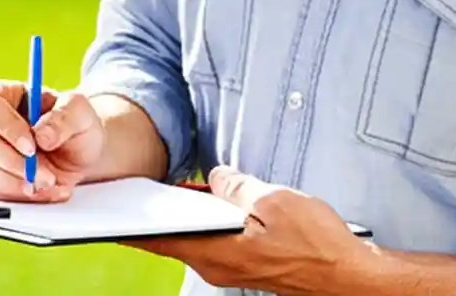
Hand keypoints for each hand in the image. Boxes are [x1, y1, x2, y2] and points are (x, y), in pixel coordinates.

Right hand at [0, 79, 104, 202]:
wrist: (80, 156)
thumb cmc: (75, 125)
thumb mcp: (80, 111)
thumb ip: (64, 116)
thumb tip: (42, 135)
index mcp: (1, 93)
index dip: (6, 127)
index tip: (32, 146)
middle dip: (13, 161)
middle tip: (45, 173)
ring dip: (13, 181)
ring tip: (47, 182)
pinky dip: (16, 194)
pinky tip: (40, 190)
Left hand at [121, 166, 379, 294]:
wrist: (351, 277)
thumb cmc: (316, 243)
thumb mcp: (273, 201)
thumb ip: (236, 186)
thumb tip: (216, 178)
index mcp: (215, 252)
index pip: (157, 239)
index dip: (128, 226)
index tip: (104, 214)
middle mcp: (217, 265)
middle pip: (172, 238)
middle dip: (152, 214)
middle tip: (129, 192)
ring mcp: (231, 268)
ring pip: (194, 238)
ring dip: (182, 216)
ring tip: (170, 190)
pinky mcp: (247, 266)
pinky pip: (215, 241)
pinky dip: (206, 222)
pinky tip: (211, 202)